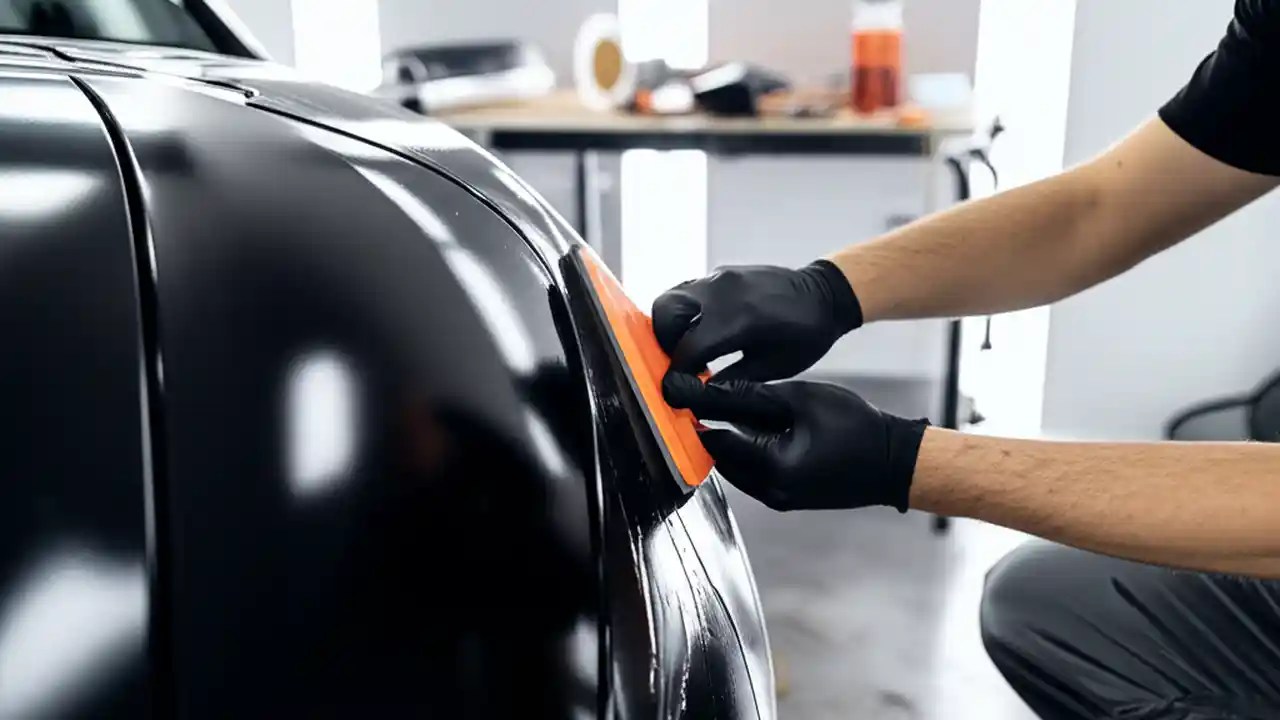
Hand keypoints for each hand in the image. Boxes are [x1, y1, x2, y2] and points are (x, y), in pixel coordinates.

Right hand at [651, 261, 862, 381]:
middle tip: (678, 363)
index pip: (688, 350)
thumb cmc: (806, 335)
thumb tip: (699, 394)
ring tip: (688, 347)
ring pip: (672, 298)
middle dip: (664, 342)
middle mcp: (722, 293)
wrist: (824, 294)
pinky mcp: (720, 273)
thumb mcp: (772, 367)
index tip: (674, 390)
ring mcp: (719, 278)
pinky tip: (702, 331)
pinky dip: (686, 313)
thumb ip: (731, 380)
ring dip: (671, 325)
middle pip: (666, 313)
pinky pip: (689, 292)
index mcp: (739, 320)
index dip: (677, 374)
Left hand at [663, 373, 928, 511]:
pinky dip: (746, 453)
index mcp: (773, 467)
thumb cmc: (856, 427)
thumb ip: (753, 397)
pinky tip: (749, 427)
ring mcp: (778, 499)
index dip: (699, 415)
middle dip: (709, 430)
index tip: (685, 394)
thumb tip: (713, 391)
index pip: (717, 441)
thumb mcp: (801, 399)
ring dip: (728, 443)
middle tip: (700, 399)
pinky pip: (752, 475)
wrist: (894, 463)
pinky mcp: (786, 499)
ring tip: (722, 408)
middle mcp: (770, 491)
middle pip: (721, 459)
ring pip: (735, 468)